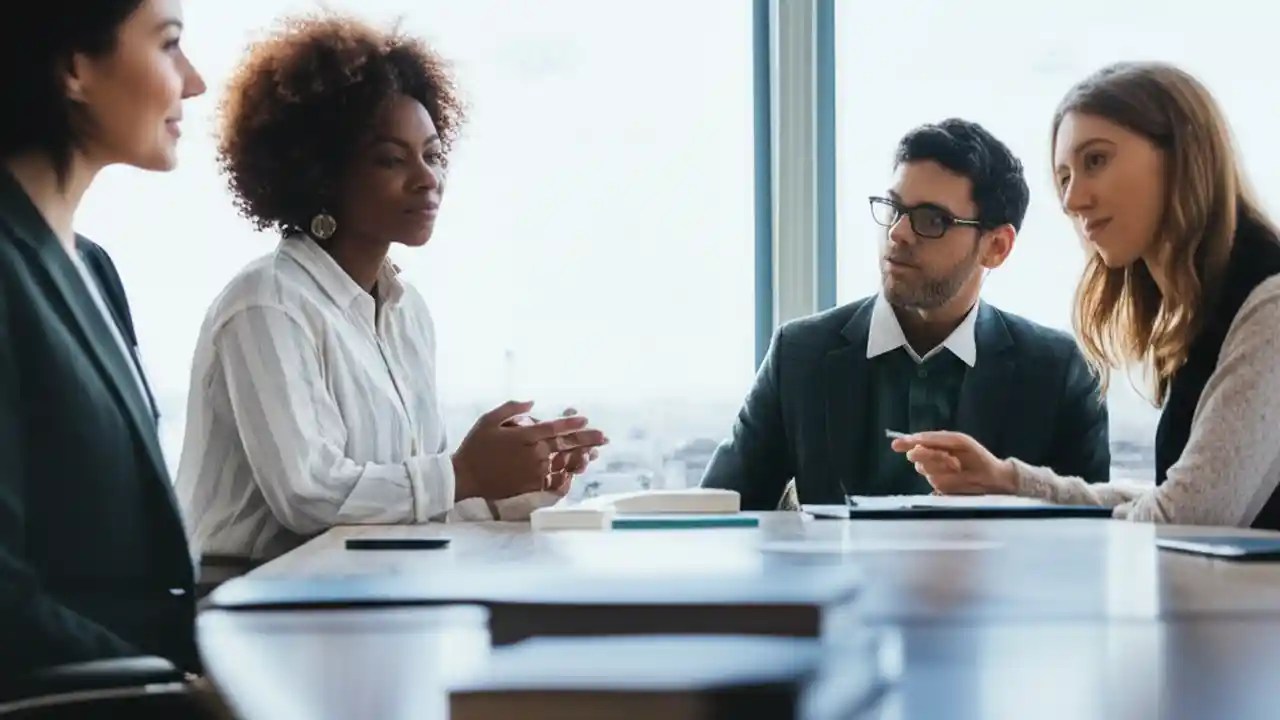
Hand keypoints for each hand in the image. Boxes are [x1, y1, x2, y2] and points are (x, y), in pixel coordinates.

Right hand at [453, 401, 607, 500]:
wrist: (465, 478)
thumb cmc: (475, 447)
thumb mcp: (488, 420)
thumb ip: (512, 408)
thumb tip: (533, 402)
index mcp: (524, 436)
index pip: (554, 428)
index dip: (571, 424)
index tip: (585, 419)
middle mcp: (533, 453)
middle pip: (565, 445)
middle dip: (587, 440)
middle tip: (604, 437)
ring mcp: (534, 471)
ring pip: (563, 462)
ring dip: (581, 457)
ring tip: (594, 453)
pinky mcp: (531, 485)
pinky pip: (554, 480)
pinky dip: (566, 475)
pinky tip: (576, 472)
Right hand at [890, 431, 1017, 495]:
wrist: (993, 477)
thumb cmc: (977, 456)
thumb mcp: (959, 441)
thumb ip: (936, 439)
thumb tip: (916, 441)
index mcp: (936, 445)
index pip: (915, 443)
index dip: (905, 443)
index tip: (896, 445)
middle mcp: (932, 459)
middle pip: (915, 456)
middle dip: (928, 454)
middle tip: (945, 455)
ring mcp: (935, 474)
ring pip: (923, 468)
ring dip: (939, 464)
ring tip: (957, 464)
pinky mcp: (940, 487)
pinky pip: (933, 479)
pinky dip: (945, 475)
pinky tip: (957, 474)